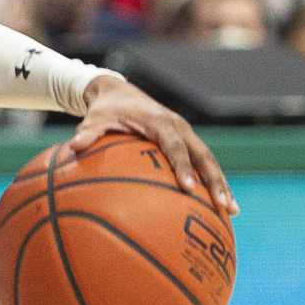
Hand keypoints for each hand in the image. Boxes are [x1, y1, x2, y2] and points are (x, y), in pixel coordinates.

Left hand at [74, 76, 238, 215]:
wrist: (118, 92)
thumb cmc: (105, 109)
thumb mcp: (94, 118)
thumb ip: (87, 132)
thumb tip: (72, 147)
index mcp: (160, 122)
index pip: (175, 146)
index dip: (182, 166)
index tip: (187, 188)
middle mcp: (179, 127)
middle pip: (203, 156)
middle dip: (214, 180)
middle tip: (223, 205)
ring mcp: (186, 134)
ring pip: (209, 161)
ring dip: (221, 184)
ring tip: (232, 211)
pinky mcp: (187, 141)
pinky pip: (203, 163)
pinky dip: (213, 182)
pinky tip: (220, 206)